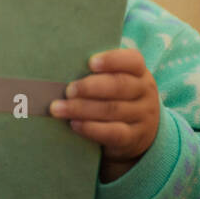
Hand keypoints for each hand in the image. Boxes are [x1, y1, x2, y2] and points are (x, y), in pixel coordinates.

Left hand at [49, 49, 158, 181]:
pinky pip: (114, 133)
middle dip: (90, 87)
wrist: (136, 134)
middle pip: (119, 85)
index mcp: (138, 73)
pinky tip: (74, 124)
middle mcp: (144, 92)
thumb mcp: (113, 83)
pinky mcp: (134, 137)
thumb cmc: (114, 98)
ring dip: (81, 108)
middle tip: (68, 90)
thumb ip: (94, 75)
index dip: (112, 60)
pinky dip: (92, 129)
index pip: (132, 61)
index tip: (90, 63)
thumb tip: (55, 69)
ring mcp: (142, 116)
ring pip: (112, 109)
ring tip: (57, 108)